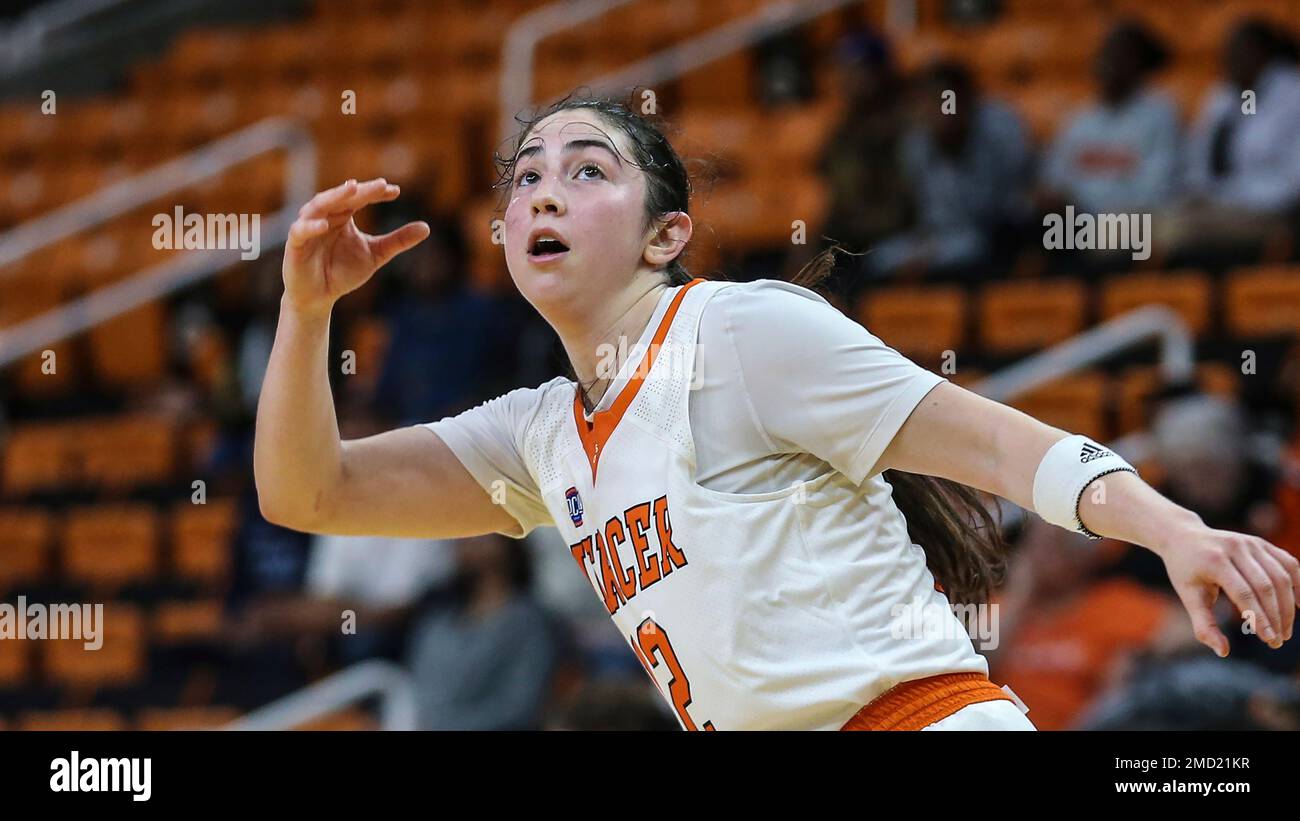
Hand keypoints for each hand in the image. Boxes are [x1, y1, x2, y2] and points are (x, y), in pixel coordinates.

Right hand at [281, 178, 430, 315]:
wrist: (320, 298)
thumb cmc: (343, 273)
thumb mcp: (376, 255)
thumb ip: (398, 241)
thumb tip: (427, 227)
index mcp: (343, 215)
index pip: (360, 197)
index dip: (376, 193)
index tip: (395, 191)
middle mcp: (325, 216)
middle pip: (342, 197)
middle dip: (360, 190)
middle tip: (380, 185)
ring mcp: (308, 227)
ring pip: (319, 205)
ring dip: (334, 196)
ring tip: (352, 189)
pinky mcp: (295, 244)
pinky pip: (300, 231)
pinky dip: (311, 226)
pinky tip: (325, 225)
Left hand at [1159, 524, 1299, 656]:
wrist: (1183, 536)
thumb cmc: (1185, 571)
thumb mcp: (1188, 596)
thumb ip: (1204, 624)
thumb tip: (1223, 652)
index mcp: (1214, 560)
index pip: (1244, 594)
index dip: (1259, 618)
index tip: (1269, 640)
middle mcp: (1235, 547)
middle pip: (1266, 586)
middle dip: (1276, 617)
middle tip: (1278, 641)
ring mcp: (1250, 542)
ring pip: (1281, 576)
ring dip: (1288, 606)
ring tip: (1285, 631)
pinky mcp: (1260, 543)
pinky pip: (1287, 563)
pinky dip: (1298, 584)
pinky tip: (1299, 605)